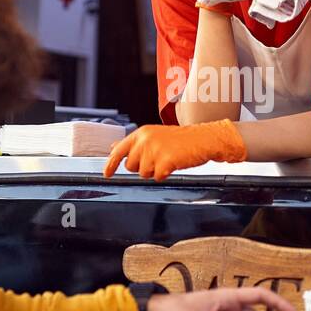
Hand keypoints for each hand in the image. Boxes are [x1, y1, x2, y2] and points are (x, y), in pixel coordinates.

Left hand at [102, 119, 246, 179]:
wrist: (204, 139)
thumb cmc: (182, 139)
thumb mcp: (154, 135)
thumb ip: (134, 143)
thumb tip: (114, 147)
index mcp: (142, 133)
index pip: (120, 150)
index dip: (111, 164)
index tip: (106, 173)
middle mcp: (146, 140)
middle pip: (131, 166)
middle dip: (143, 167)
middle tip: (158, 158)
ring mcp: (155, 150)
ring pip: (144, 174)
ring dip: (155, 171)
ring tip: (167, 160)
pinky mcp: (165, 161)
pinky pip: (157, 177)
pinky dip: (165, 174)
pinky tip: (173, 164)